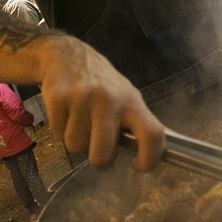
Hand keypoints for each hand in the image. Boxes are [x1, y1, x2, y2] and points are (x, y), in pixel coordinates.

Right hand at [37, 35, 164, 170]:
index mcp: (132, 102)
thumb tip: (164, 151)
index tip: (138, 166)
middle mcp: (109, 99)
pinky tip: (66, 112)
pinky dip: (60, 130)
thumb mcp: (128, 97)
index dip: (149, 159)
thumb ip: (140, 124)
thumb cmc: (103, 84)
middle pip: (103, 155)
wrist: (68, 55)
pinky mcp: (57, 97)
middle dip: (98, 159)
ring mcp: (82, 98)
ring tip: (79, 120)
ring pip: (75, 147)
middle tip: (97, 145)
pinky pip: (57, 135)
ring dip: (76, 140)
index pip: (151, 135)